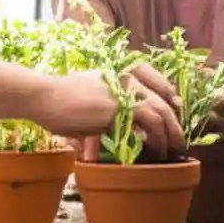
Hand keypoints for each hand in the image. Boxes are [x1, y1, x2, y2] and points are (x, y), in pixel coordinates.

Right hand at [35, 70, 185, 160]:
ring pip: (162, 111)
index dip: (168, 95)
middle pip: (163, 97)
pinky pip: (151, 121)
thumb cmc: (59, 100)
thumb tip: (125, 127)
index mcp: (121, 70)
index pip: (155, 78)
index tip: (175, 111)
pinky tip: (157, 151)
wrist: (44, 97)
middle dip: (174, 122)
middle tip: (179, 141)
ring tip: (172, 152)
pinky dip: (158, 138)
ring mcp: (127, 89)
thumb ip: (110, 106)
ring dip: (170, 134)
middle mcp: (128, 76)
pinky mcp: (123, 105)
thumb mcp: (90, 97)